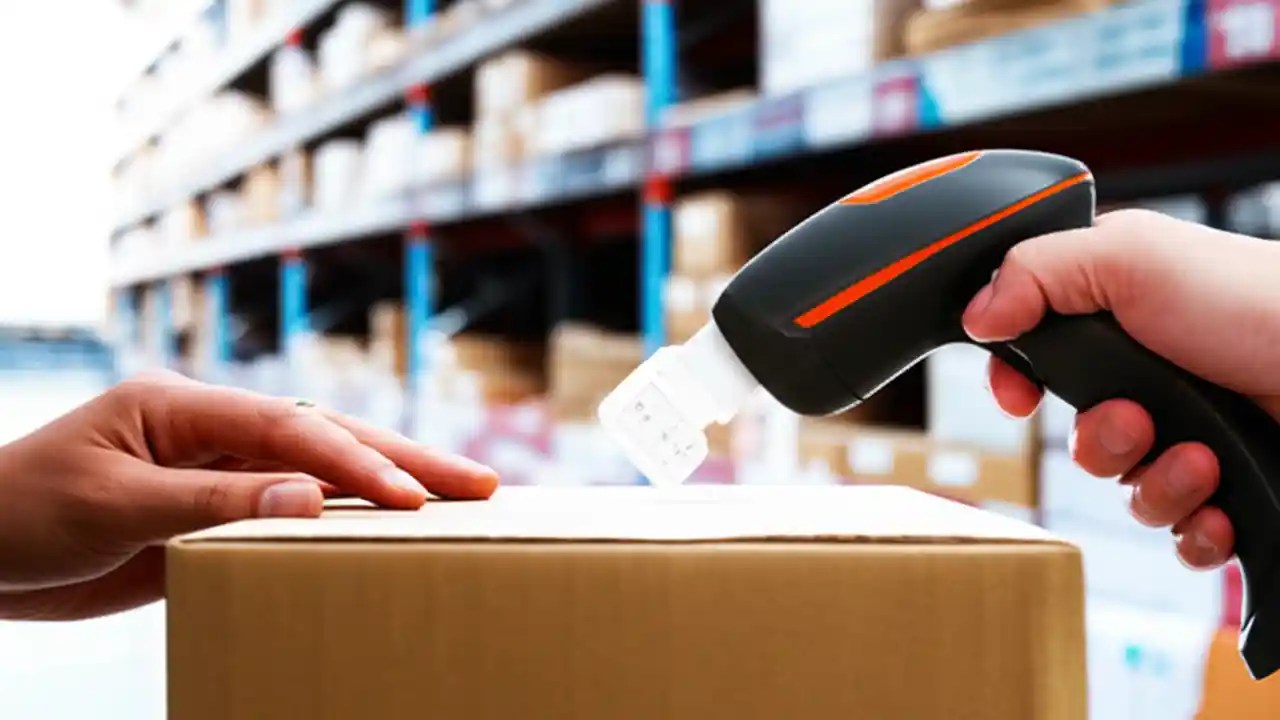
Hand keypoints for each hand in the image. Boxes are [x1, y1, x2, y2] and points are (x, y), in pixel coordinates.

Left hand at [0, 371, 497, 619]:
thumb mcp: (112, 504)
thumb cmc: (20, 512)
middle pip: (325, 437)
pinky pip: (292, 515)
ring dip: (387, 487)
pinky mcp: (214, 514)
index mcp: (182, 405)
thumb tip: (310, 496)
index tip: (413, 496)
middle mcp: (210, 430)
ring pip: (320, 473)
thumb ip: (212, 500)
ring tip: (459, 499)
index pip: (290, 428)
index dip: (356, 461)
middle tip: (481, 482)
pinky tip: (386, 534)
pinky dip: (344, 522)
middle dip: (404, 461)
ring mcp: (216, 471)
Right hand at [962, 209, 1279, 569]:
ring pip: (1129, 492)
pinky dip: (1196, 529)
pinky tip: (1221, 507)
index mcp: (1118, 317)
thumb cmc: (1254, 302)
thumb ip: (1037, 272)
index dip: (1015, 383)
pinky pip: (1180, 536)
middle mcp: (1152, 379)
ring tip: (1202, 463)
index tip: (1019, 398)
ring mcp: (1192, 434)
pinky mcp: (1231, 489)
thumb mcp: (1130, 258)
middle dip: (1102, 443)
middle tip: (1139, 423)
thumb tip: (974, 315)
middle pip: (1078, 438)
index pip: (1035, 357)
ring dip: (1157, 487)